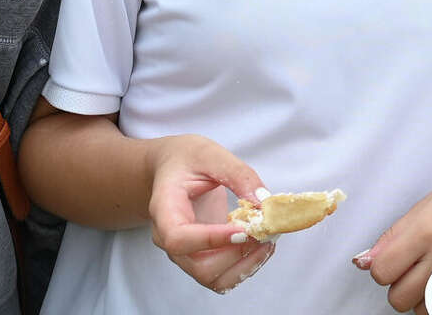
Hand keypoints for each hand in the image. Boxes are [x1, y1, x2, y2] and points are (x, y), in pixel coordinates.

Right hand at [146, 134, 274, 293]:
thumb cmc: (186, 159)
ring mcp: (183, 253)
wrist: (171, 167)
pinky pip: (220, 277)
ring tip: (268, 240)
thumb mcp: (211, 154)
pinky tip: (260, 247)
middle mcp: (168, 238)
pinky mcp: (199, 258)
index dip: (211, 240)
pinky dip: (244, 267)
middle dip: (237, 254)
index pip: (179, 238)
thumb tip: (264, 203)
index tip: (245, 229)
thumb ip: (238, 174)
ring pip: (212, 278)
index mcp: (164, 209)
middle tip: (265, 231)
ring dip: (245, 264)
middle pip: (199, 266)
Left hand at [359, 151, 431, 311]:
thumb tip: (361, 263)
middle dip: (400, 284)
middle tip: (415, 264)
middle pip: (397, 298)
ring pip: (420, 309)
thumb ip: (393, 237)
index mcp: (426, 229)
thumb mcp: (426, 205)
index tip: (394, 257)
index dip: (382, 267)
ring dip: (421, 294)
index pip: (381, 271)